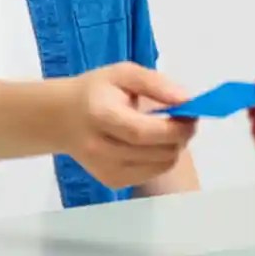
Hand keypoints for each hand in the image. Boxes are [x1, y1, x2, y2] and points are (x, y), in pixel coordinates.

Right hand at [58, 62, 196, 189]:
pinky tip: (152, 143)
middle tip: (186, 121)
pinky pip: (151, 173)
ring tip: (168, 130)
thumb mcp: (123, 74)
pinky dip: (162, 159)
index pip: (142, 132)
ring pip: (159, 165)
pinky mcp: (111, 181)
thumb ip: (155, 83)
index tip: (191, 115)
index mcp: (101, 115)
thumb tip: (187, 100)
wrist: (63, 118)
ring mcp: (105, 169)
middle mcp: (100, 148)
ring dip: (174, 148)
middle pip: (155, 152)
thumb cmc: (96, 91)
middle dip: (180, 137)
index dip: (173, 127)